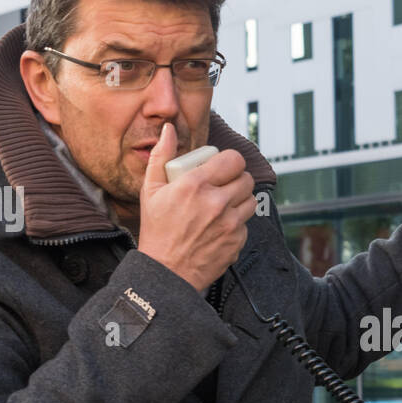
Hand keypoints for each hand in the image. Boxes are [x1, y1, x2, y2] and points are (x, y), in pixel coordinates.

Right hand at [138, 122, 255, 293]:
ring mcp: (230, 223)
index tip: (223, 167)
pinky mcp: (237, 241)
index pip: (233, 159)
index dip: (230, 161)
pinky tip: (219, 227)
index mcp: (195, 185)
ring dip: (240, 200)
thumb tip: (169, 130)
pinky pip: (246, 223)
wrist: (166, 273)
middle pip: (246, 178)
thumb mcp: (150, 191)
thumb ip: (161, 156)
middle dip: (236, 179)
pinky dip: (237, 223)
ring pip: (251, 200)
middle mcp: (216, 202)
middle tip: (224, 185)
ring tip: (223, 205)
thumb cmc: (156, 231)